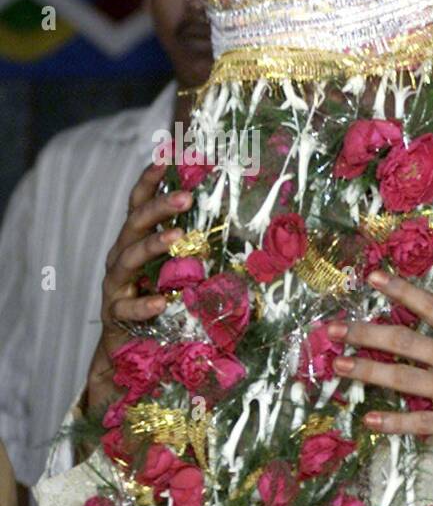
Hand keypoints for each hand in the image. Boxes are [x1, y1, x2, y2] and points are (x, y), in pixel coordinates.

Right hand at [85, 162, 191, 410]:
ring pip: (127, 259)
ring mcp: (115, 286)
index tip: (168, 155)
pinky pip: (128, 307)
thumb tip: (244, 229)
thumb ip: (198, 251)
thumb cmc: (164, 303)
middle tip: (185, 195)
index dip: (150, 180)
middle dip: (158, 207)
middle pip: (135, 224)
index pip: (140, 204)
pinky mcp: (116, 315)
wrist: (130, 350)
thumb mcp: (182, 273)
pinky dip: (145, 303)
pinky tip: (163, 301)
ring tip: (178, 237)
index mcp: (137, 242)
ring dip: (153, 245)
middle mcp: (122, 258)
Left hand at [330, 271, 432, 490]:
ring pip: (402, 378)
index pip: (432, 307)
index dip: (401, 291)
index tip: (372, 278)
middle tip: (334, 329)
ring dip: (367, 371)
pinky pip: (418, 421)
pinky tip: (371, 421)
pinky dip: (393, 421)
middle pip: (404, 341)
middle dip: (365, 333)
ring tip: (340, 365)